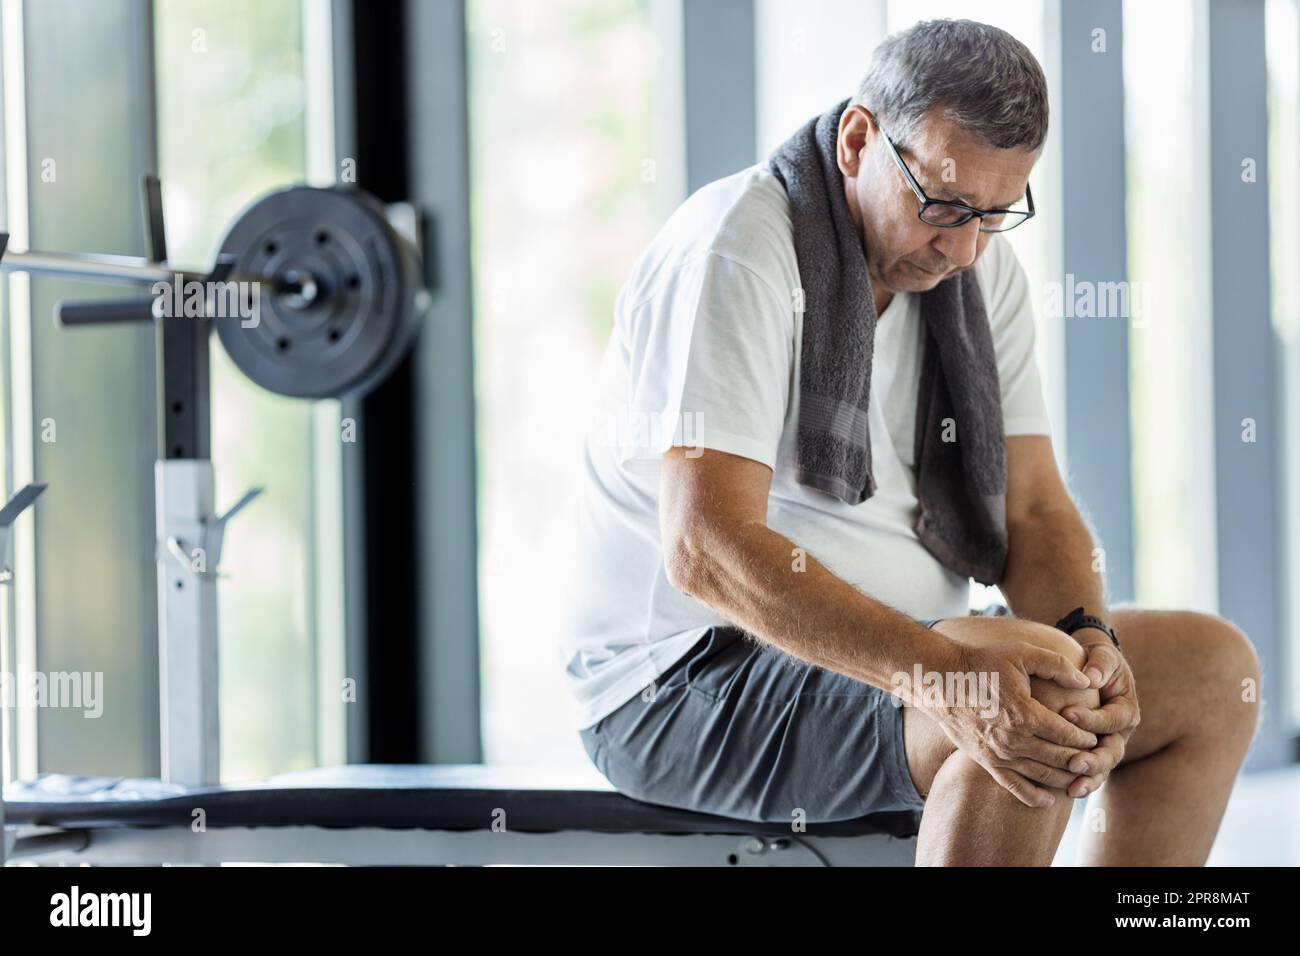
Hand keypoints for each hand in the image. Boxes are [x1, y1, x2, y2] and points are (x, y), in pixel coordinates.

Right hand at [922, 641, 1099, 807]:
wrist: (941, 680)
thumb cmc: (982, 663)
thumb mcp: (1021, 654)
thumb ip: (1057, 665)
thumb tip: (1087, 681)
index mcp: (1025, 714)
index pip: (1067, 734)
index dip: (1086, 737)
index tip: (1095, 735)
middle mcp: (1013, 739)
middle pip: (1059, 758)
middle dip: (1081, 759)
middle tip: (1095, 757)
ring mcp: (998, 754)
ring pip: (1041, 775)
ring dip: (1065, 778)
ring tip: (1081, 775)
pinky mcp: (986, 761)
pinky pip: (1013, 786)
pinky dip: (1033, 796)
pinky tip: (1049, 801)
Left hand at [1060, 632, 1139, 798]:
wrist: (1091, 671)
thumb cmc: (1097, 661)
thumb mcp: (1102, 655)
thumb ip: (1100, 663)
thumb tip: (1091, 677)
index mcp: (1126, 709)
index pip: (1112, 718)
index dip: (1093, 718)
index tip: (1068, 713)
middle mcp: (1120, 732)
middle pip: (1113, 751)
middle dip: (1095, 759)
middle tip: (1074, 762)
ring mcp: (1108, 745)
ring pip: (1103, 768)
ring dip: (1089, 778)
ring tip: (1072, 786)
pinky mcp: (1094, 754)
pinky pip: (1092, 773)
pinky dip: (1083, 783)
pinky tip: (1068, 790)